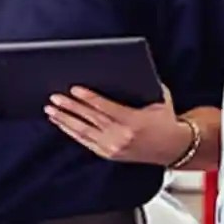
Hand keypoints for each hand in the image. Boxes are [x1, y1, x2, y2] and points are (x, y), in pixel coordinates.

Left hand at [45, 84, 186, 164]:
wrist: (173, 148)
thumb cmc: (166, 119)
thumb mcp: (160, 98)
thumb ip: (145, 84)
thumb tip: (125, 68)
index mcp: (134, 121)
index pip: (105, 108)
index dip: (88, 98)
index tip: (74, 88)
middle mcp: (121, 136)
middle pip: (90, 119)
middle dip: (70, 107)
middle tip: (54, 97)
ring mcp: (114, 148)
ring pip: (84, 132)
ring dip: (65, 120)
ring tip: (51, 110)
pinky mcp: (109, 154)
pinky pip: (85, 141)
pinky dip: (71, 131)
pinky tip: (61, 122)